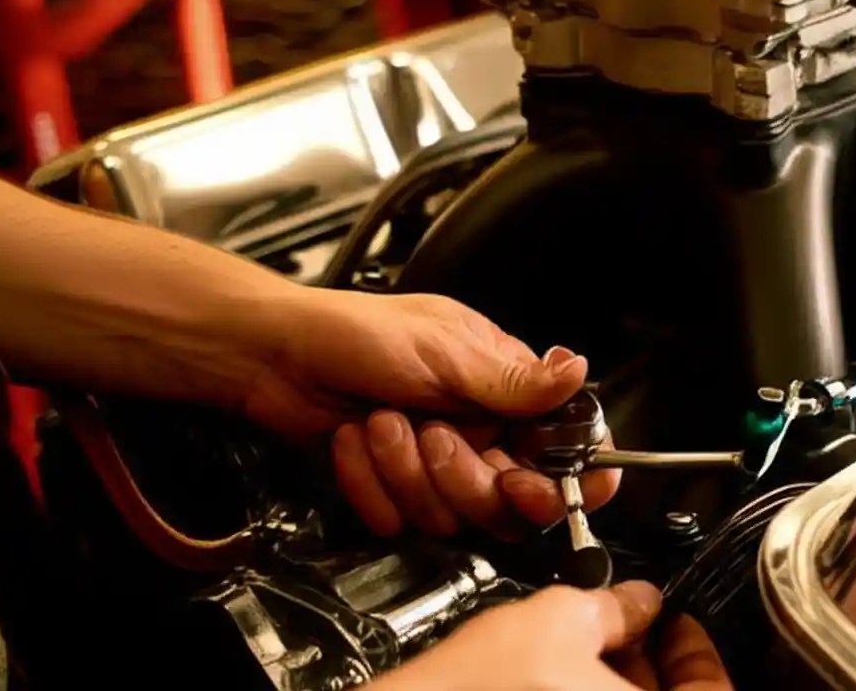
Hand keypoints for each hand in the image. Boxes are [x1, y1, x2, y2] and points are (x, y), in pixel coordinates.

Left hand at [245, 290, 620, 536]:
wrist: (276, 357)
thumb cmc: (354, 333)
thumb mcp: (442, 350)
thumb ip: (513, 380)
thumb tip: (579, 372)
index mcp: (505, 390)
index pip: (564, 447)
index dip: (564, 480)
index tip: (530, 487)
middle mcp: (480, 433)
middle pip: (508, 501)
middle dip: (463, 478)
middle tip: (434, 438)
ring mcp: (437, 465)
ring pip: (453, 516)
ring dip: (406, 472)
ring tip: (382, 423)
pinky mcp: (396, 490)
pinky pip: (401, 522)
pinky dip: (370, 484)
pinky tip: (355, 442)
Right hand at [364, 582, 732, 690]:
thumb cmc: (478, 690)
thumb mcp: (557, 621)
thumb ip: (610, 606)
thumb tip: (635, 600)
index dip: (697, 651)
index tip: (678, 624)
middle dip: (648, 667)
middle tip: (627, 629)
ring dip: (608, 686)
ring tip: (583, 649)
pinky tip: (551, 683)